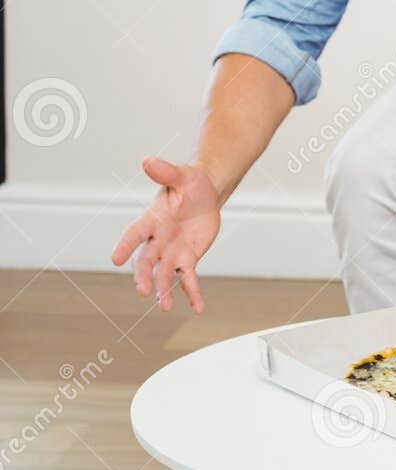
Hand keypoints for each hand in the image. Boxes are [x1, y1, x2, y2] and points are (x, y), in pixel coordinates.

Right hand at [110, 156, 221, 312]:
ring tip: (164, 307)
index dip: (126, 245)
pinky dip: (192, 294)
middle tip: (144, 291)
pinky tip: (197, 308)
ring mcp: (172, 252)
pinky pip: (189, 279)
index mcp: (153, 220)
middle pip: (147, 261)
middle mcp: (159, 240)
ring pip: (165, 275)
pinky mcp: (188, 259)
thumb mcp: (182, 175)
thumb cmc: (190, 183)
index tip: (116, 259)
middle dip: (145, 275)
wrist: (206, 194)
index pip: (135, 234)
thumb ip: (166, 171)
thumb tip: (147, 160)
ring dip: (164, 290)